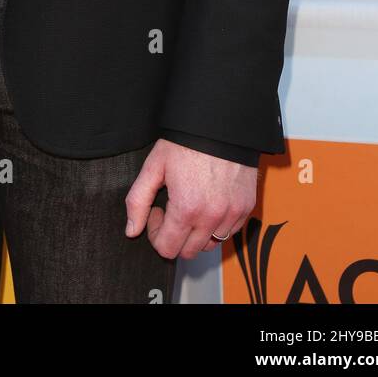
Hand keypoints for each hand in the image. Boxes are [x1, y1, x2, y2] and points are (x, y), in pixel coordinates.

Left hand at [124, 137, 256, 258]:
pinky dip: (217, 225)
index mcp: (186, 209)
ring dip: (197, 233)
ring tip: (191, 205)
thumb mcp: (154, 167)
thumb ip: (138, 201)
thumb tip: (131, 230)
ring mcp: (231, 214)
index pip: (167, 249)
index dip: (156, 234)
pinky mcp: (246, 208)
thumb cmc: (186, 142)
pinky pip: (229, 232)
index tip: (157, 212)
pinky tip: (208, 203)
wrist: (219, 125)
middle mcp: (211, 217)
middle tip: (172, 209)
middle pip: (188, 252)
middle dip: (175, 236)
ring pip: (210, 245)